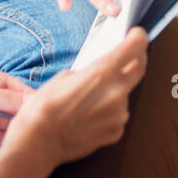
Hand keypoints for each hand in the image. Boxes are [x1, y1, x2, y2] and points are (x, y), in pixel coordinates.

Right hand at [2, 27, 147, 168]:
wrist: (37, 143)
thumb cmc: (43, 108)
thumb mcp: (64, 77)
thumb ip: (89, 71)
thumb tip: (98, 71)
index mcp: (101, 74)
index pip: (135, 48)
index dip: (138, 38)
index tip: (137, 34)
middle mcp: (116, 94)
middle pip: (140, 68)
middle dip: (137, 58)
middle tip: (129, 54)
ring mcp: (118, 115)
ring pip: (125, 94)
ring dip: (116, 90)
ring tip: (90, 97)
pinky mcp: (116, 132)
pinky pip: (118, 114)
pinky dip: (109, 111)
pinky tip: (90, 114)